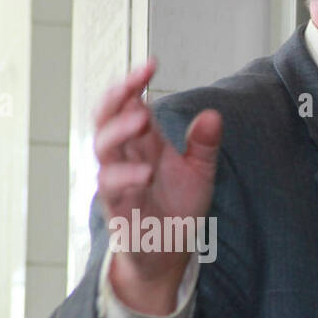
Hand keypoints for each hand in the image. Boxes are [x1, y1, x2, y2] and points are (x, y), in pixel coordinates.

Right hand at [93, 58, 221, 312]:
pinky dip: (126, 177)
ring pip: (103, 148)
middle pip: (107, 118)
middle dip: (118, 97)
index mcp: (142, 143)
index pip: (130, 103)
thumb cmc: (177, 207)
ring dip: (119, 131)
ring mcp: (117, 181)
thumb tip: (214, 115)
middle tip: (135, 84)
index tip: (152, 64)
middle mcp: (125, 156)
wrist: (168, 252)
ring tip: (140, 117)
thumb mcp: (199, 173)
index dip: (135, 83)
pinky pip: (113, 188)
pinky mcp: (118, 208)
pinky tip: (144, 171)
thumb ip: (204, 145)